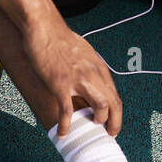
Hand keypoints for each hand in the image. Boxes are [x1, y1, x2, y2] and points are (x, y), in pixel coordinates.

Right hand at [23, 18, 122, 137]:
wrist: (43, 27)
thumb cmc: (60, 38)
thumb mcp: (83, 53)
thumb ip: (89, 69)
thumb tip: (90, 82)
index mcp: (99, 68)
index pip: (115, 95)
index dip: (117, 113)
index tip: (114, 124)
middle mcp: (93, 74)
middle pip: (113, 104)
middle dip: (115, 123)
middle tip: (110, 133)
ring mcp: (78, 80)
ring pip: (101, 107)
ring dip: (98, 121)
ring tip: (90, 127)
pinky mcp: (61, 84)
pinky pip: (67, 111)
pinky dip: (66, 125)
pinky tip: (63, 132)